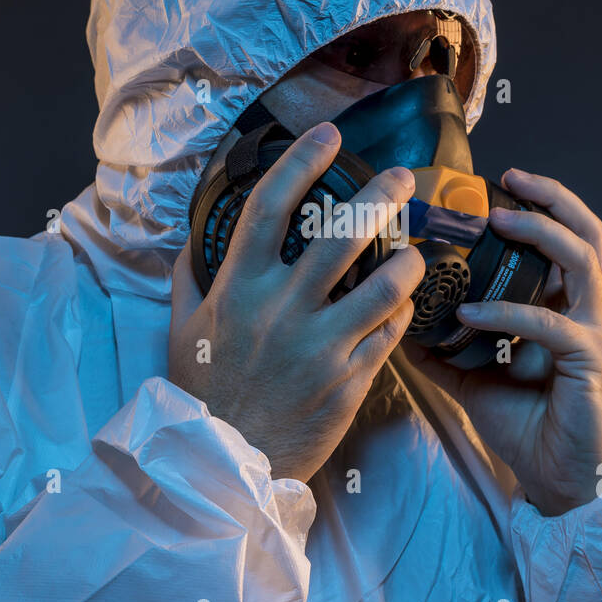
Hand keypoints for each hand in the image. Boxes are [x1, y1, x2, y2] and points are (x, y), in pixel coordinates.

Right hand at [168, 121, 425, 482]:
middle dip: (381, 198)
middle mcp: (281, 311)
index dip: (301, 163)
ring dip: (409, 261)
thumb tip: (195, 239)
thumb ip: (191, 279)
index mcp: (238, 289)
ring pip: (383, 287)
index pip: (270, 209)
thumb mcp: (182, 331)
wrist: (224, 467)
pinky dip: (402, 315)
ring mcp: (320, 347)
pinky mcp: (349, 381)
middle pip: (341, 237)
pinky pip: (390, 336)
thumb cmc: (204, 394)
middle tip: (405, 178)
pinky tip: (406, 305)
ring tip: (419, 250)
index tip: (329, 135)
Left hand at [401, 168, 601, 515]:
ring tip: (498, 222)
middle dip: (550, 198)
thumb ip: (443, 350)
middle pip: (587, 232)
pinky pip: (550, 324)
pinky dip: (508, 313)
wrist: (561, 479)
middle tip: (507, 180)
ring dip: (539, 233)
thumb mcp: (473, 379)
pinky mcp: (590, 360)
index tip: (496, 184)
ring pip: (582, 260)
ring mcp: (594, 331)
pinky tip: (469, 312)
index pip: (564, 238)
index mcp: (565, 306)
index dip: (538, 204)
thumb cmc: (528, 426)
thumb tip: (398, 326)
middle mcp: (586, 310)